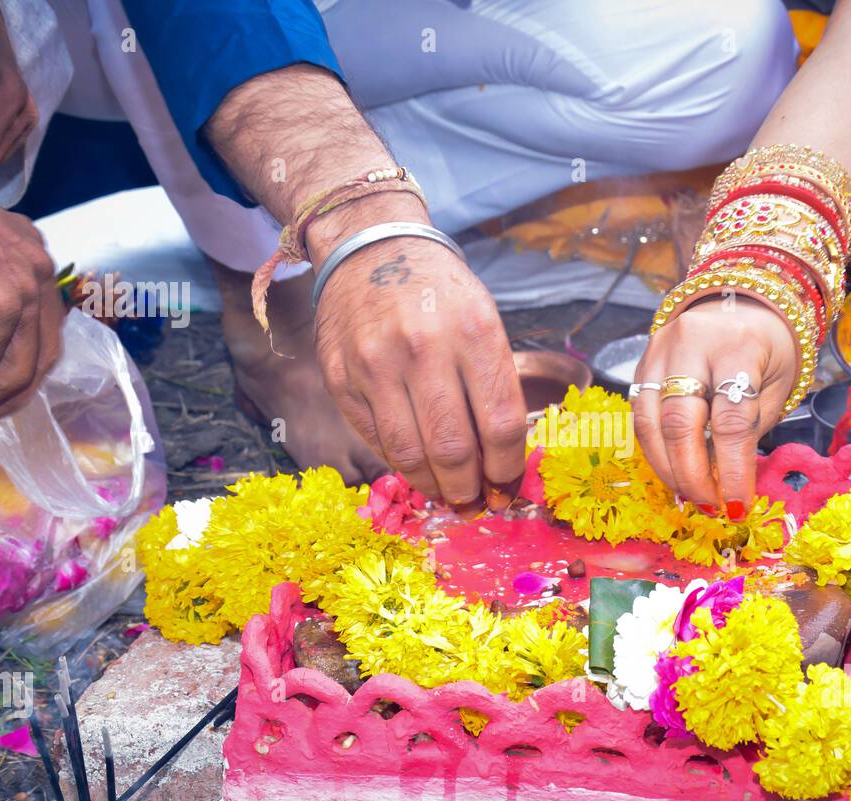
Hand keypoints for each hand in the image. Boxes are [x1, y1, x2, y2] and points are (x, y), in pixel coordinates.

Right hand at [309, 200, 527, 506]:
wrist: (370, 250)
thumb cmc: (439, 292)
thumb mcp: (484, 320)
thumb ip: (493, 383)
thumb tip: (502, 458)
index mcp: (473, 331)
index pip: (501, 423)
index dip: (508, 468)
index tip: (507, 484)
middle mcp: (423, 348)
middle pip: (455, 449)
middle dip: (470, 489)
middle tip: (476, 500)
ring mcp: (375, 366)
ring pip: (411, 455)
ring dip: (435, 488)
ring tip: (448, 495)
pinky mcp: (341, 380)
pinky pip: (377, 441)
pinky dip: (401, 464)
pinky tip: (417, 467)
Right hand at [632, 296, 795, 514]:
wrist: (742, 302)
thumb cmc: (767, 349)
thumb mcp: (775, 386)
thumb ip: (746, 432)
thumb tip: (721, 486)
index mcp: (737, 346)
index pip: (729, 420)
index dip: (732, 470)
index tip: (737, 505)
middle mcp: (691, 343)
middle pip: (680, 423)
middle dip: (692, 475)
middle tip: (710, 507)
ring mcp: (659, 350)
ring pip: (650, 423)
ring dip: (668, 469)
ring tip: (690, 495)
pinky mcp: (642, 362)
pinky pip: (640, 416)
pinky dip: (656, 450)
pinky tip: (673, 470)